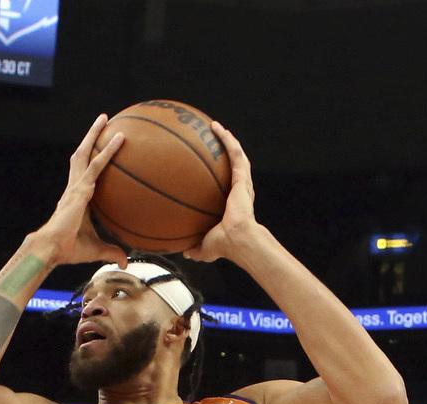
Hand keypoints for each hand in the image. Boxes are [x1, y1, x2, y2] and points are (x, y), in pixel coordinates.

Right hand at [36, 115, 126, 265]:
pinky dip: (108, 151)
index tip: (99, 149)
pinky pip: (97, 165)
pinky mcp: (81, 189)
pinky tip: (119, 139)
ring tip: (106, 119)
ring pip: (87, 153)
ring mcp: (77, 186)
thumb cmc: (69, 250)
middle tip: (102, 122)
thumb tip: (124, 261)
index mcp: (76, 198)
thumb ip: (111, 251)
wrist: (52, 249)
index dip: (91, 160)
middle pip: (82, 155)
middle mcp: (75, 187)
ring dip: (95, 135)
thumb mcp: (96, 249)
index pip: (85, 173)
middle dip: (91, 138)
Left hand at [188, 120, 260, 262]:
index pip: (227, 185)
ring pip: (236, 155)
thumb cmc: (225, 245)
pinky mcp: (242, 177)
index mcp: (233, 204)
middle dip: (225, 152)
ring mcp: (242, 182)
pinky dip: (227, 140)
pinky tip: (218, 129)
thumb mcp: (204, 247)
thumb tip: (184, 252)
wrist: (238, 240)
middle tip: (214, 141)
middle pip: (233, 166)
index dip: (220, 176)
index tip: (211, 167)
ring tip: (217, 128)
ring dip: (228, 140)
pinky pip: (235, 153)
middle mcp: (239, 190)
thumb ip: (195, 247)